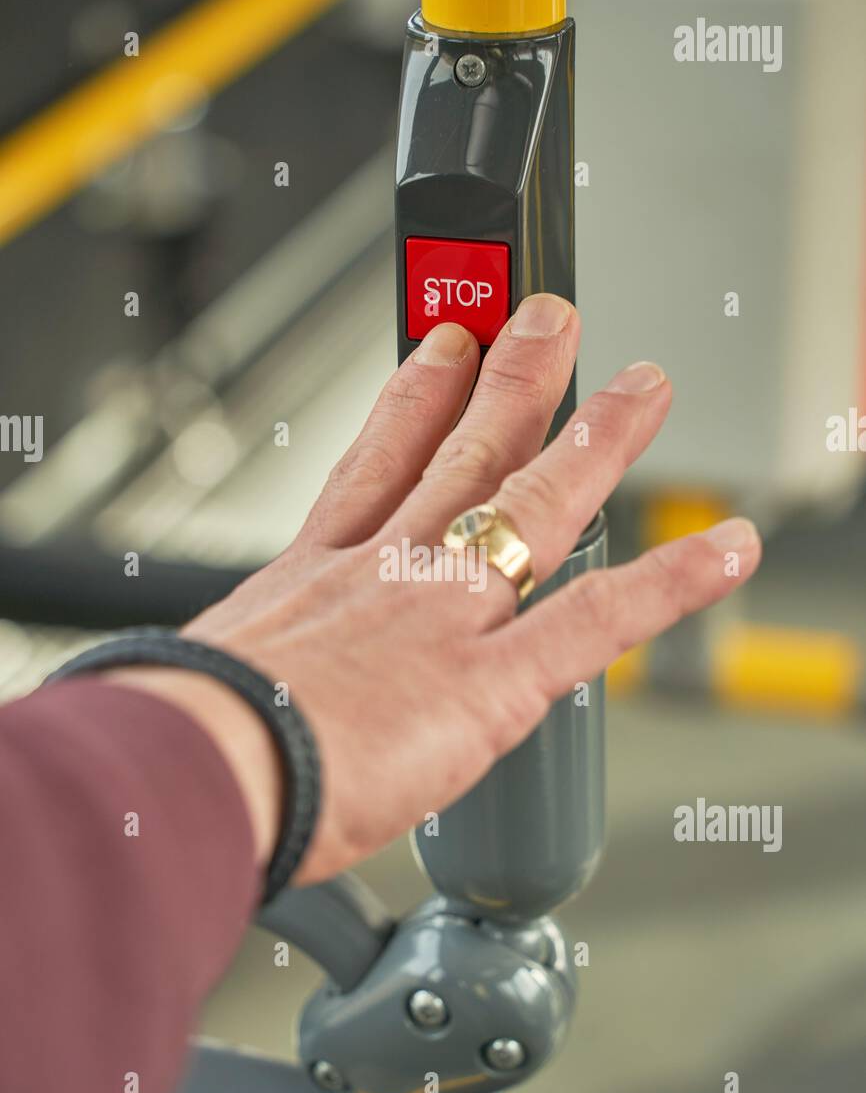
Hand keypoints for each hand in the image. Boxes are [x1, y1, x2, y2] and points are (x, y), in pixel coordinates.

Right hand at [115, 294, 761, 885]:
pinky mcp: (492, 678)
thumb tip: (226, 693)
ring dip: (595, 439)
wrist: (193, 769)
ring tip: (639, 387)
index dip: (412, 401)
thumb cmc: (182, 740)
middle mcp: (383, 572)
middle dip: (512, 382)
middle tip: (544, 323)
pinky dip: (671, 581)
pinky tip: (723, 552)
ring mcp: (443, 613)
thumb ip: (242, 673)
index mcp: (310, 578)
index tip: (436, 352)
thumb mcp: (201, 679)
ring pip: (534, 504)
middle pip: (464, 456)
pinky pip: (599, 616)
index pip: (376, 469)